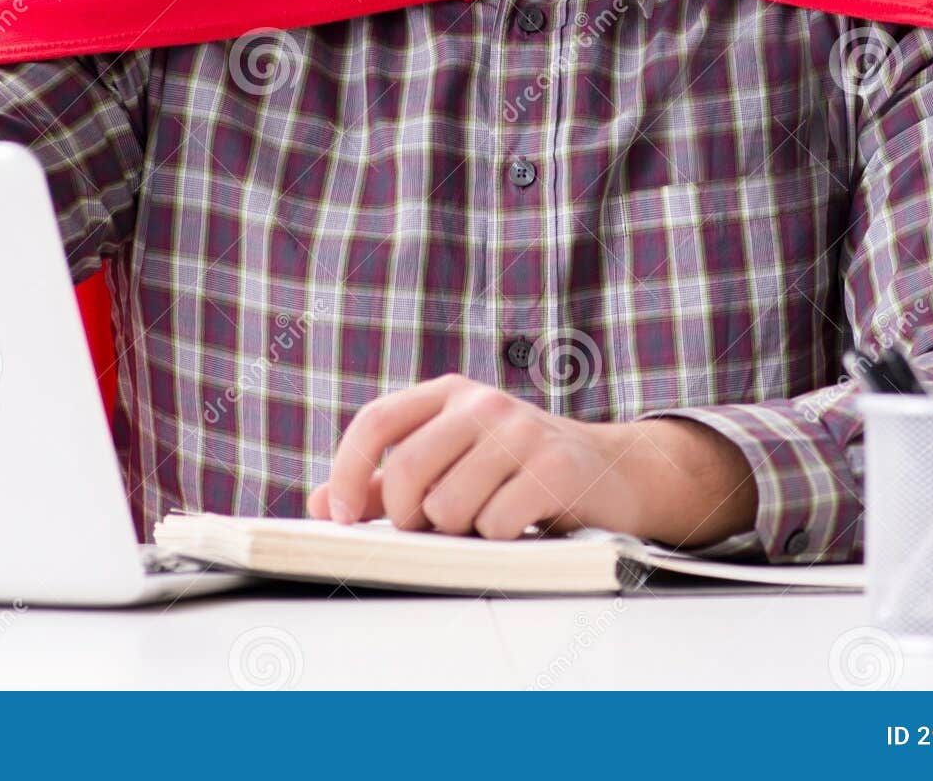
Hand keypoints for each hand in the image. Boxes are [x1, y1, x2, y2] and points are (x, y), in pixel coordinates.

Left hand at [305, 373, 705, 541]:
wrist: (613, 472)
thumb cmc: (518, 471)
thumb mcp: (452, 462)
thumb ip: (385, 482)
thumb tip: (318, 505)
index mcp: (448, 393)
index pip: (376, 421)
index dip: (347, 470)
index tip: (341, 517)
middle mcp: (481, 403)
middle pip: (405, 473)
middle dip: (409, 517)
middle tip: (435, 526)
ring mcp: (519, 431)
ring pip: (448, 507)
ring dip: (462, 532)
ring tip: (489, 518)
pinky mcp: (553, 466)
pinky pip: (495, 524)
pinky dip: (501, 540)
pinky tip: (522, 523)